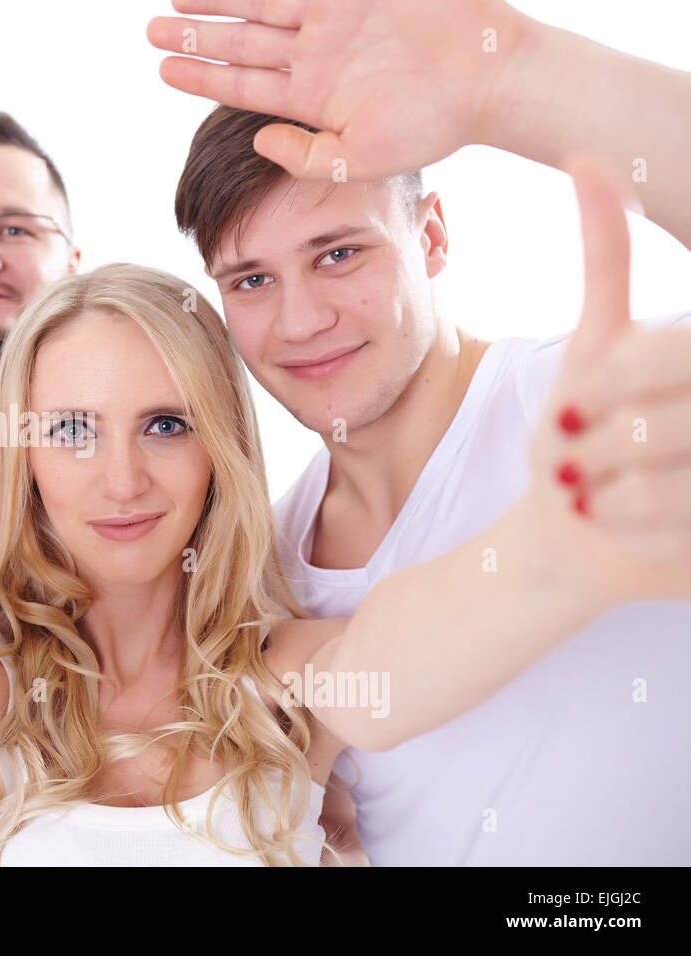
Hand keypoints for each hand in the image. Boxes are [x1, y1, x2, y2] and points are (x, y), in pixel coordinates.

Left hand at [147, 0, 528, 179]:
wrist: (490, 77)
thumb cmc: (433, 126)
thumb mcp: (360, 159)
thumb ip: (305, 155)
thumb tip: (257, 142)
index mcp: (311, 100)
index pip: (242, 86)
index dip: (201, 76)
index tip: (162, 69)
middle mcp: (316, 57)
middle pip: (241, 44)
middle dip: (196, 36)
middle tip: (150, 30)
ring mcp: (335, 22)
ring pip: (260, 7)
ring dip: (217, 2)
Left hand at [526, 160, 690, 601]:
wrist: (589, 532)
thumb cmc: (589, 427)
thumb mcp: (597, 342)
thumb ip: (607, 256)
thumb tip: (589, 158)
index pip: (653, 358)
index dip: (601, 388)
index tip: (571, 413)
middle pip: (653, 428)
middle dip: (595, 449)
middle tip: (580, 461)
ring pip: (658, 490)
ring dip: (605, 498)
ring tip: (602, 493)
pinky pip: (664, 544)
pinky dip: (623, 538)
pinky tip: (623, 529)